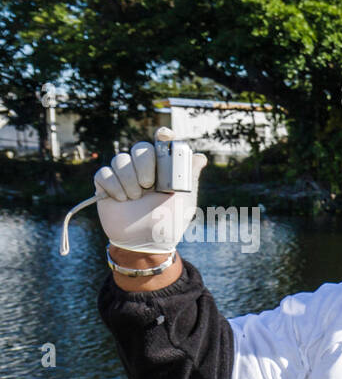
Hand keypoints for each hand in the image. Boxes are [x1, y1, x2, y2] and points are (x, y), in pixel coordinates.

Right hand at [94, 127, 206, 253]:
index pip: (161, 144)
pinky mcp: (106, 186)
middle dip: (144, 164)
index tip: (164, 135)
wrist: (146, 243)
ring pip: (120, 159)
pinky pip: (104, 173)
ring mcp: (124, 176)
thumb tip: (200, 157)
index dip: (163, 136)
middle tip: (149, 185)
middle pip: (140, 148)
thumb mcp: (184, 201)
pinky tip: (121, 199)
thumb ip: (190, 178)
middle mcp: (143, 169)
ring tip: (136, 198)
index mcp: (164, 170)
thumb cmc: (169, 224)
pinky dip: (113, 185)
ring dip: (129, 179)